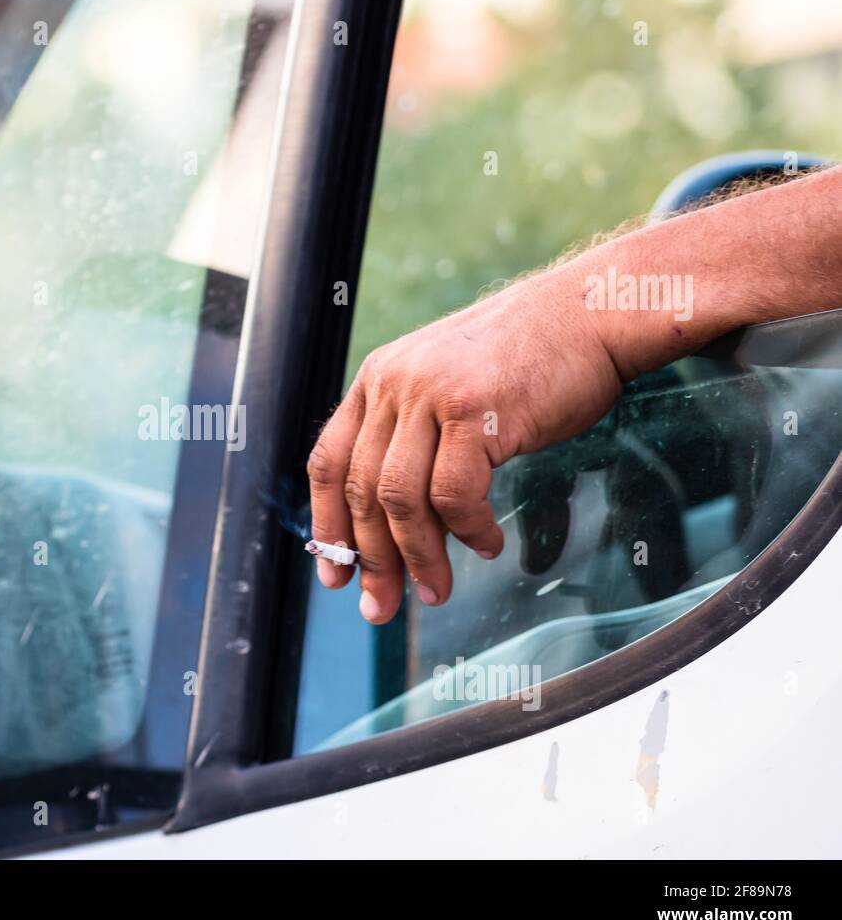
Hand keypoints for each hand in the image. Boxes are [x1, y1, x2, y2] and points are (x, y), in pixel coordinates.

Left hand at [307, 269, 622, 622]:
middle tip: (381, 607)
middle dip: (371, 560)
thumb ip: (415, 440)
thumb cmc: (529, 362)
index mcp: (378, 379)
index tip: (334, 574)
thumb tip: (397, 525)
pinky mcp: (473, 409)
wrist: (591, 313)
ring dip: (418, 557)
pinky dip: (468, 530)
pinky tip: (486, 543)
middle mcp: (394, 383)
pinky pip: (455, 494)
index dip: (327, 524)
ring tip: (436, 589)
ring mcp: (431, 393)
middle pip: (362, 490)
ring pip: (401, 499)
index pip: (329, 462)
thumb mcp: (448, 389)